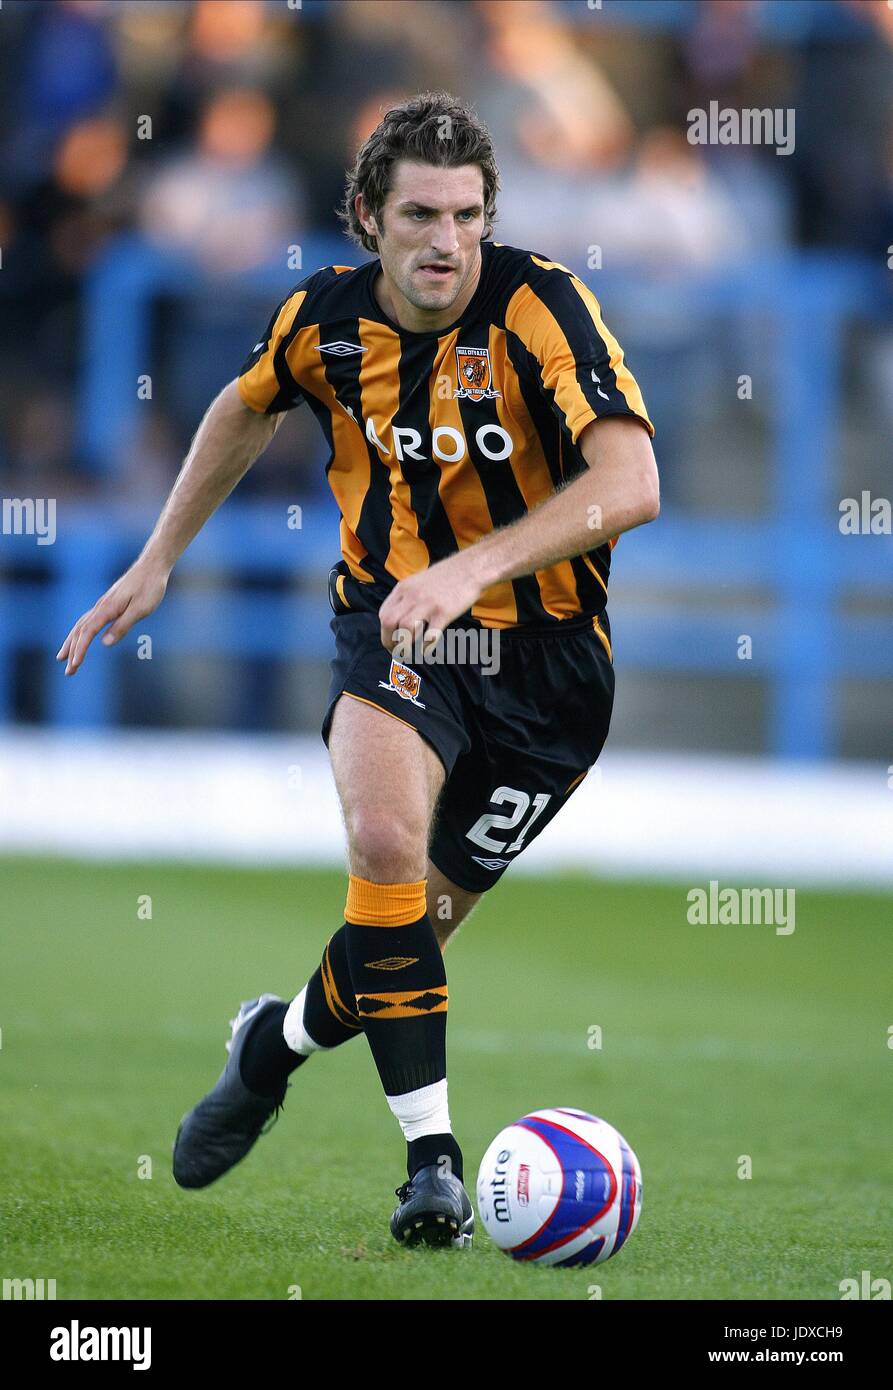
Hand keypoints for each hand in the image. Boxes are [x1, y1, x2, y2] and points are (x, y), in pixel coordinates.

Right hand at [56, 558, 170, 675]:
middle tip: (68, 672)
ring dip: (72, 642)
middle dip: (72, 651)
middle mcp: (101, 606)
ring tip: (63, 657)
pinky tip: (80, 638)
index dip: (80, 649)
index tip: (75, 665)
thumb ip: (123, 625)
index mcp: (108, 608)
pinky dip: (80, 632)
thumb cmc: (150, 587)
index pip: (88, 632)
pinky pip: (88, 620)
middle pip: (80, 631)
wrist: (152, 566)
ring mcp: (103, 604)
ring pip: (81, 625)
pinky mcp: (108, 603)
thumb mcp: (141, 609)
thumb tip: (105, 642)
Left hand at [378, 553, 483, 653]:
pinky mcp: (443, 613)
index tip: (390, 640)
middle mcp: (412, 595)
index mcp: (404, 588)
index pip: (384, 613)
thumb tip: (399, 618)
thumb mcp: (419, 581)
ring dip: (406, 645)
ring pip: (406, 630)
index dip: (385, 631)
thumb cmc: (447, 576)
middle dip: (389, 641)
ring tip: (410, 652)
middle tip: (396, 652)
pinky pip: (429, 635)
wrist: (471, 568)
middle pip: (389, 622)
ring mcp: (427, 604)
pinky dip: (425, 647)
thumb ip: (407, 596)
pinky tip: (426, 649)